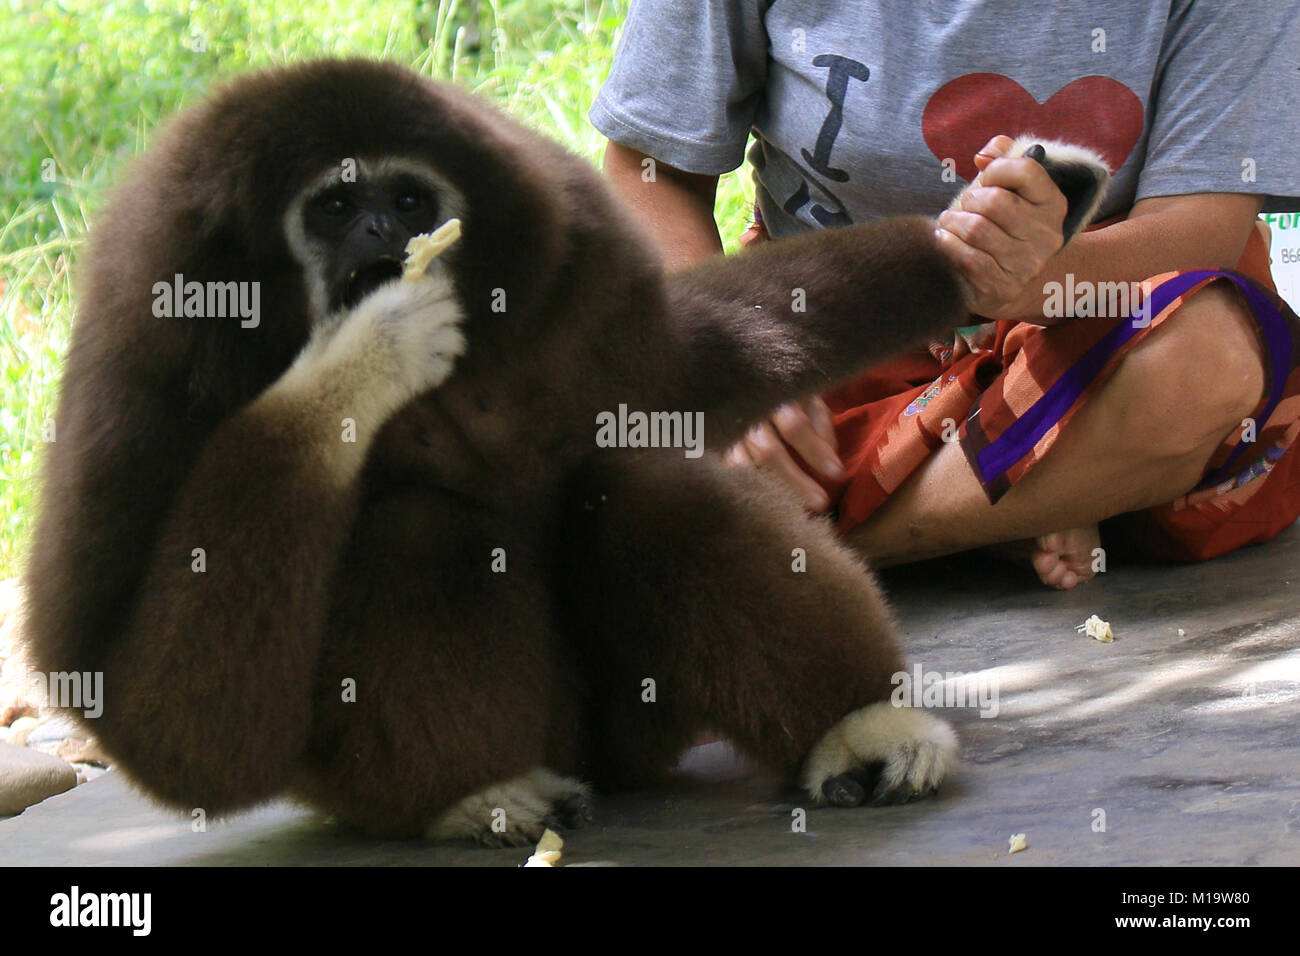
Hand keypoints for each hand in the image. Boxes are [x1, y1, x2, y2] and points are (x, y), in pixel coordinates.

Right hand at [725, 397, 843, 511]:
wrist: (740, 385)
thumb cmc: (785, 396)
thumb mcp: (809, 400)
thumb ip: (821, 428)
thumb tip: (831, 464)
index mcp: (774, 396)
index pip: (795, 426)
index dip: (815, 451)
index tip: (837, 474)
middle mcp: (747, 414)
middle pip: (769, 452)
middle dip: (796, 481)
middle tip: (820, 503)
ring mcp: (728, 432)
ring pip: (745, 466)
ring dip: (772, 490)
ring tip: (792, 509)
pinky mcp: (717, 446)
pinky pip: (728, 471)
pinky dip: (746, 487)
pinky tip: (764, 503)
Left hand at [935, 135, 1067, 318]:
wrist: (1005, 282)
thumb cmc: (1001, 225)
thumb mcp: (1010, 189)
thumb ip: (1003, 158)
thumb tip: (984, 154)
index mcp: (1053, 204)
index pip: (1025, 170)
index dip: (996, 169)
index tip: (985, 179)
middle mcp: (1046, 235)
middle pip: (994, 201)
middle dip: (969, 200)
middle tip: (963, 206)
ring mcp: (1026, 264)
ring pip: (976, 228)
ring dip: (953, 222)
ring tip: (950, 223)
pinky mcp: (1002, 287)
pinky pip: (966, 257)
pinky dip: (947, 244)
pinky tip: (944, 240)